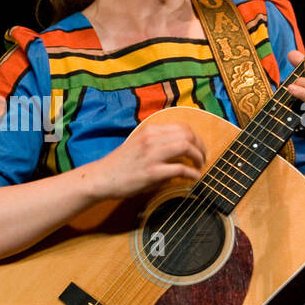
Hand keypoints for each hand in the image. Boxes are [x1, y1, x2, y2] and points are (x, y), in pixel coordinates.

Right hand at [87, 123, 206, 199]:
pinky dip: (192, 173)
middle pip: (188, 134)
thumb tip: (178, 150)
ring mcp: (152, 155)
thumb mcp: (138, 144)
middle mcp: (151, 139)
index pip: (182, 127)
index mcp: (149, 130)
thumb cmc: (120, 164)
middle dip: (201, 146)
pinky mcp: (152, 172)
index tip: (199, 147)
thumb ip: (157, 143)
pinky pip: (180, 169)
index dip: (196, 137)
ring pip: (186, 147)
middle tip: (203, 157)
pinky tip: (194, 178)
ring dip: (198, 157)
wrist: (101, 178)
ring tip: (200, 166)